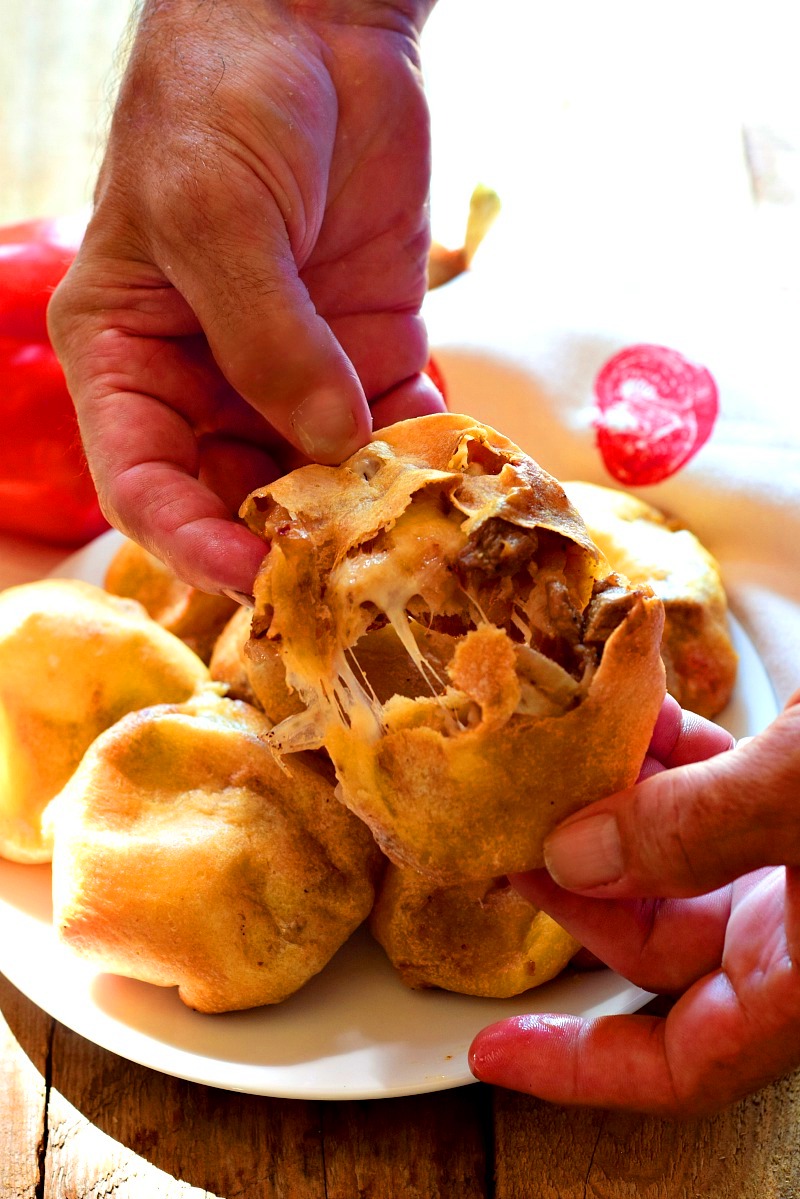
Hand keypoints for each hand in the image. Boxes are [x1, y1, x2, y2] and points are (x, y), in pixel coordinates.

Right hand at [48, 0, 441, 596]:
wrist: (316, 28)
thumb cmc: (221, 101)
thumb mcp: (217, 214)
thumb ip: (267, 339)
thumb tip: (328, 445)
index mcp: (130, 359)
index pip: (144, 484)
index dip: (191, 542)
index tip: (253, 574)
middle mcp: (205, 383)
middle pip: (236, 499)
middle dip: (289, 544)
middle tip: (352, 574)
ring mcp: (292, 374)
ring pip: (319, 480)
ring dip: (364, 518)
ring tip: (414, 545)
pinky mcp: (367, 354)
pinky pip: (392, 430)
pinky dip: (422, 463)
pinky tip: (455, 485)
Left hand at [469, 692, 799, 1115]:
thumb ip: (693, 832)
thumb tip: (573, 855)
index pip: (680, 1064)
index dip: (579, 1066)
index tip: (491, 1052)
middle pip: (658, 947)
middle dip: (576, 890)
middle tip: (509, 835)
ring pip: (681, 865)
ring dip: (617, 810)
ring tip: (561, 756)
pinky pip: (722, 803)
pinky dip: (673, 764)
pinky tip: (636, 715)